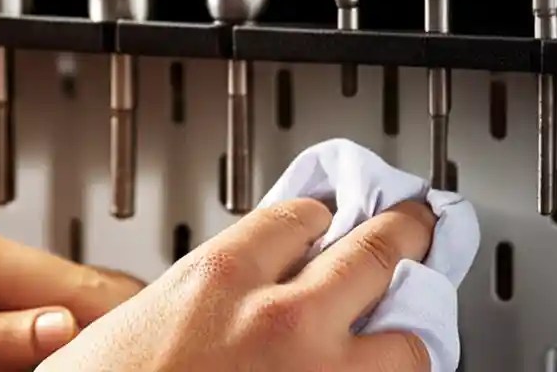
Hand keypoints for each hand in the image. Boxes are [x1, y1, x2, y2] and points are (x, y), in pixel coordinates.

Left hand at [0, 220, 144, 370]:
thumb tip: (61, 334)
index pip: (77, 286)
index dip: (124, 317)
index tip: (158, 347)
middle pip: (75, 303)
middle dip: (109, 336)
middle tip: (145, 366)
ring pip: (51, 327)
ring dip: (76, 354)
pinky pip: (17, 344)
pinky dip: (39, 364)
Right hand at [37, 199, 436, 371]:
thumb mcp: (138, 319)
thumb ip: (196, 297)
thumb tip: (223, 295)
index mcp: (221, 277)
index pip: (300, 216)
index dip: (320, 215)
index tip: (330, 216)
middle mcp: (281, 322)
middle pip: (374, 255)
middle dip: (404, 233)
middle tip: (417, 225)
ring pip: (408, 342)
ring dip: (409, 331)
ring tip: (410, 324)